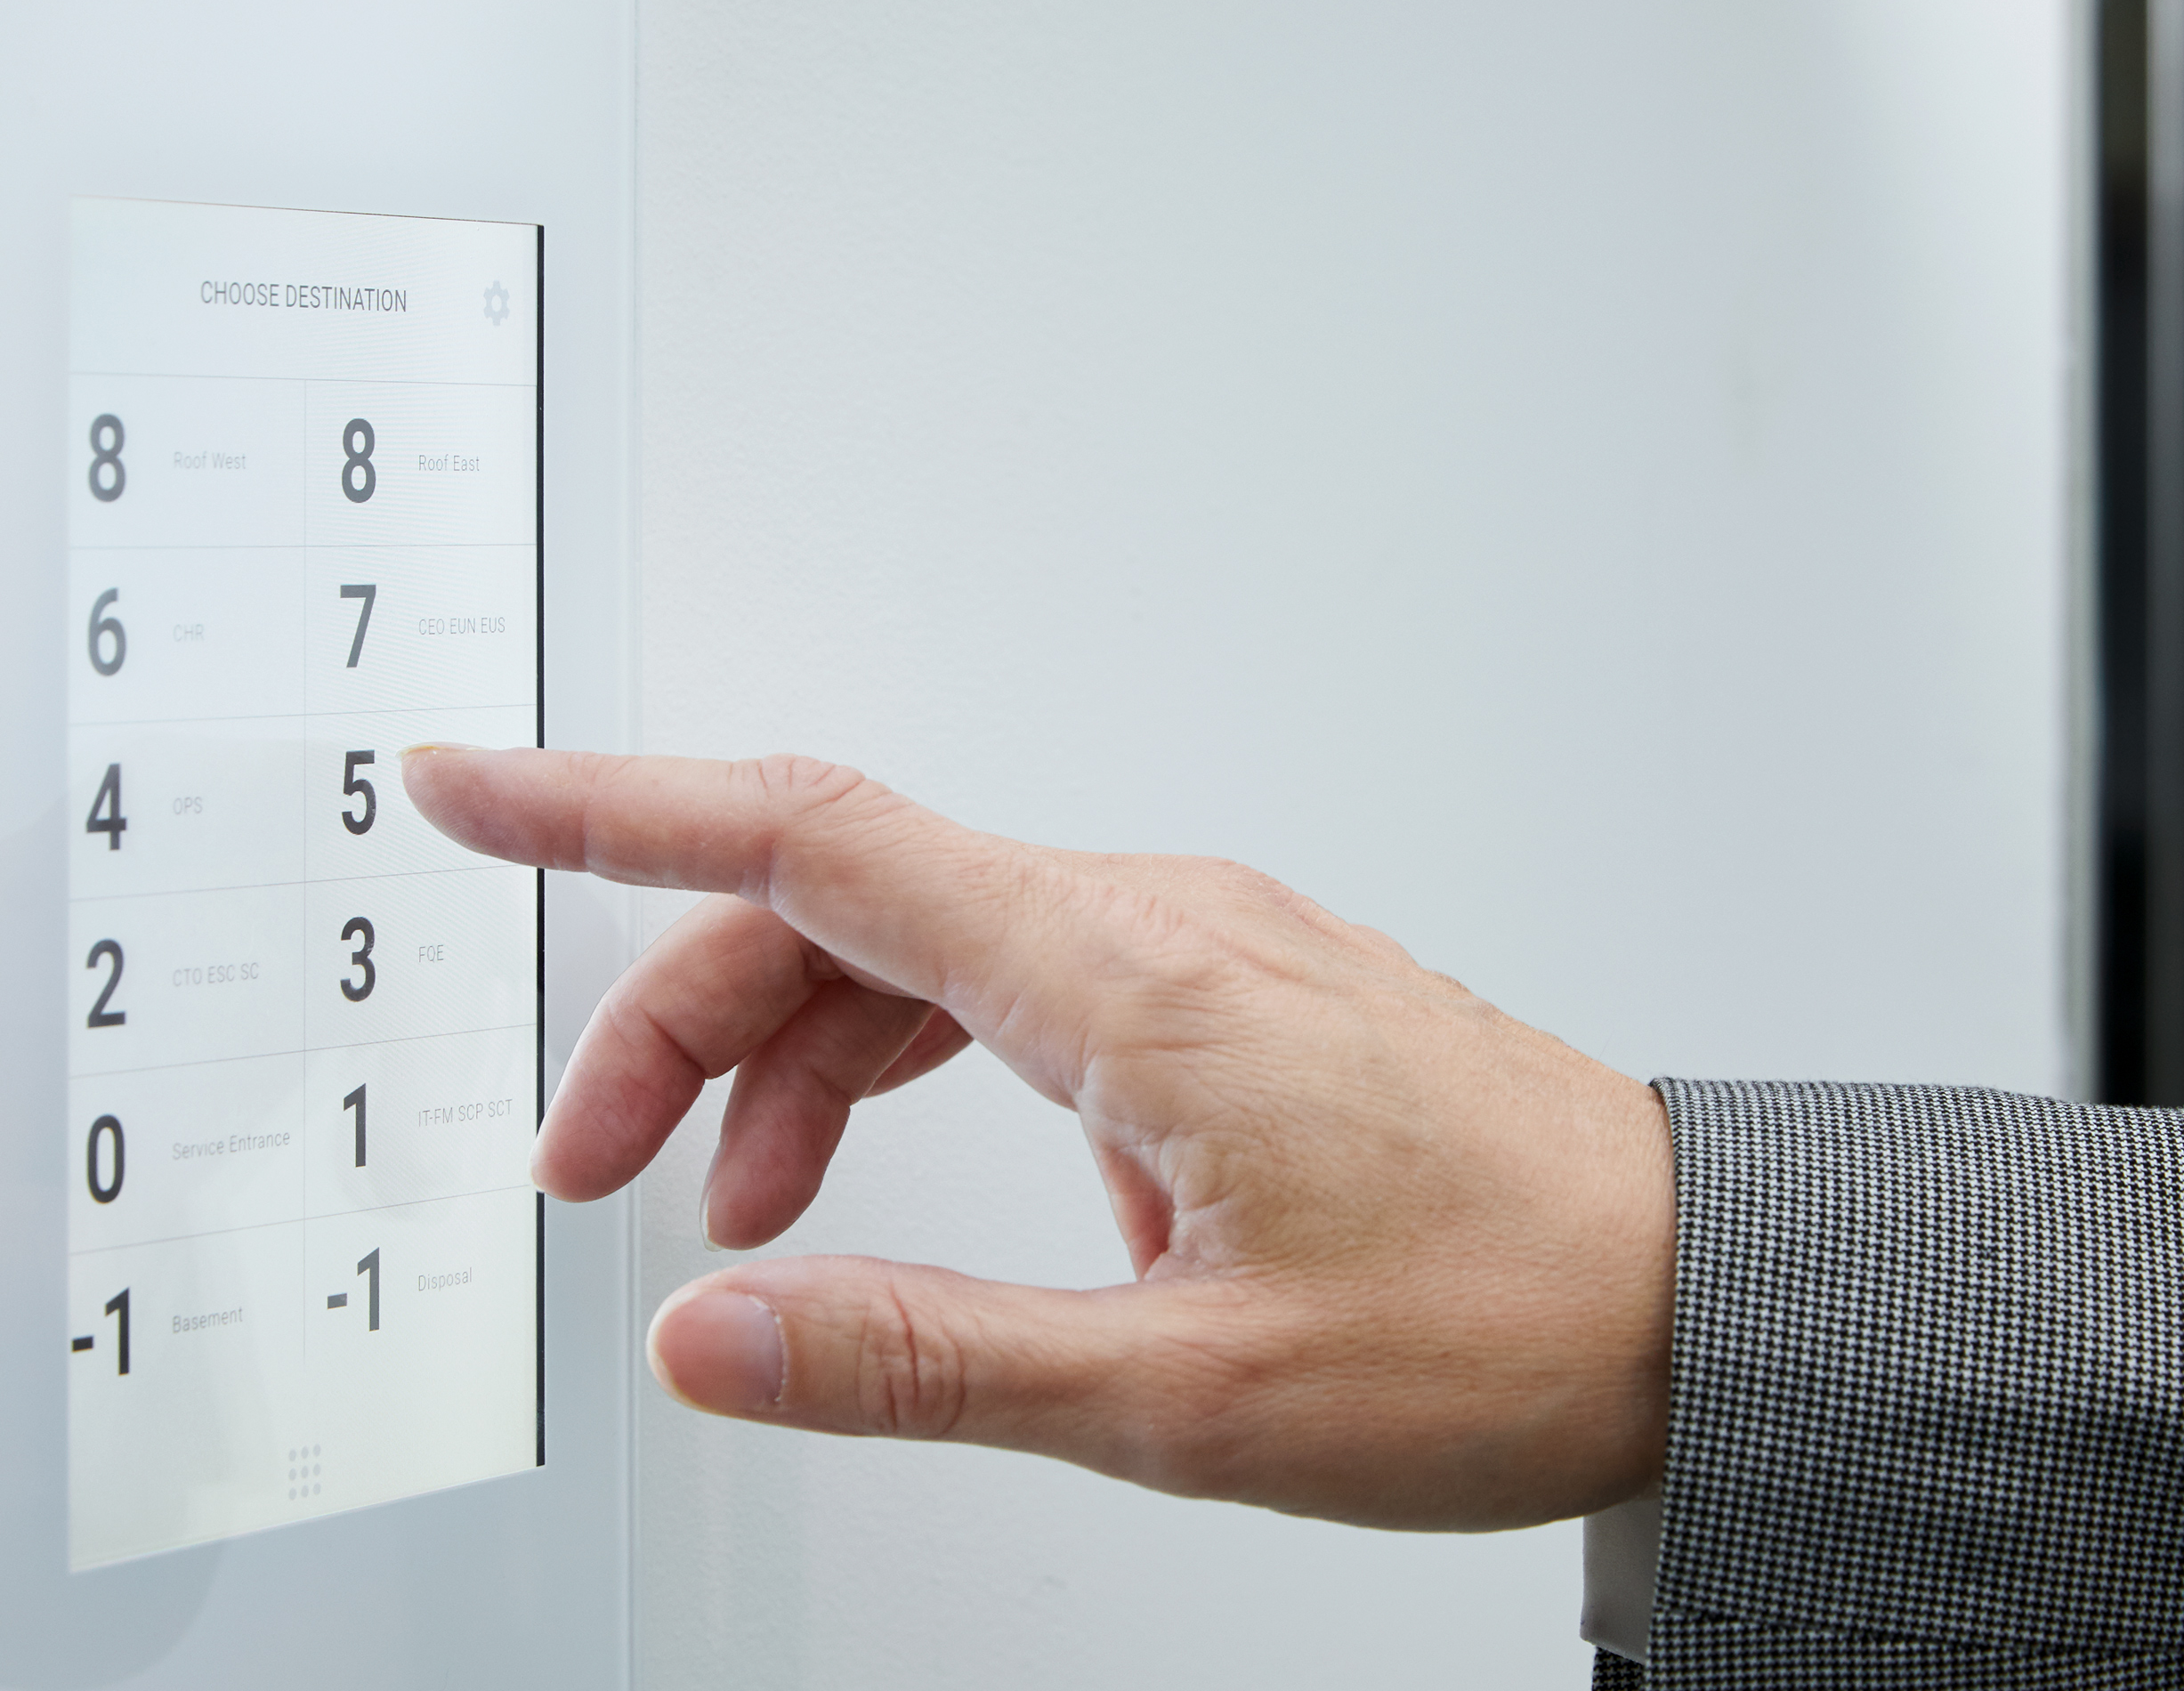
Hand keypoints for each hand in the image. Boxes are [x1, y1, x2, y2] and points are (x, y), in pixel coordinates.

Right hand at [405, 748, 1673, 1530]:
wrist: (1710, 1302)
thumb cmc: (1509, 1323)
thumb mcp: (1184, 1396)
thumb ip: (924, 1359)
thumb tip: (710, 1337)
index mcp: (1127, 977)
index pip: (809, 838)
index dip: (610, 809)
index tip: (473, 789)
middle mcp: (1159, 923)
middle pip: (840, 902)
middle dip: (682, 1025)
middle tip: (597, 1180)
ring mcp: (1204, 949)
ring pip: (927, 947)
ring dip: (798, 1061)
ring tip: (744, 1224)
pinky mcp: (1236, 997)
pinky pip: (1023, 985)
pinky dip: (915, 1066)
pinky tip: (930, 1204)